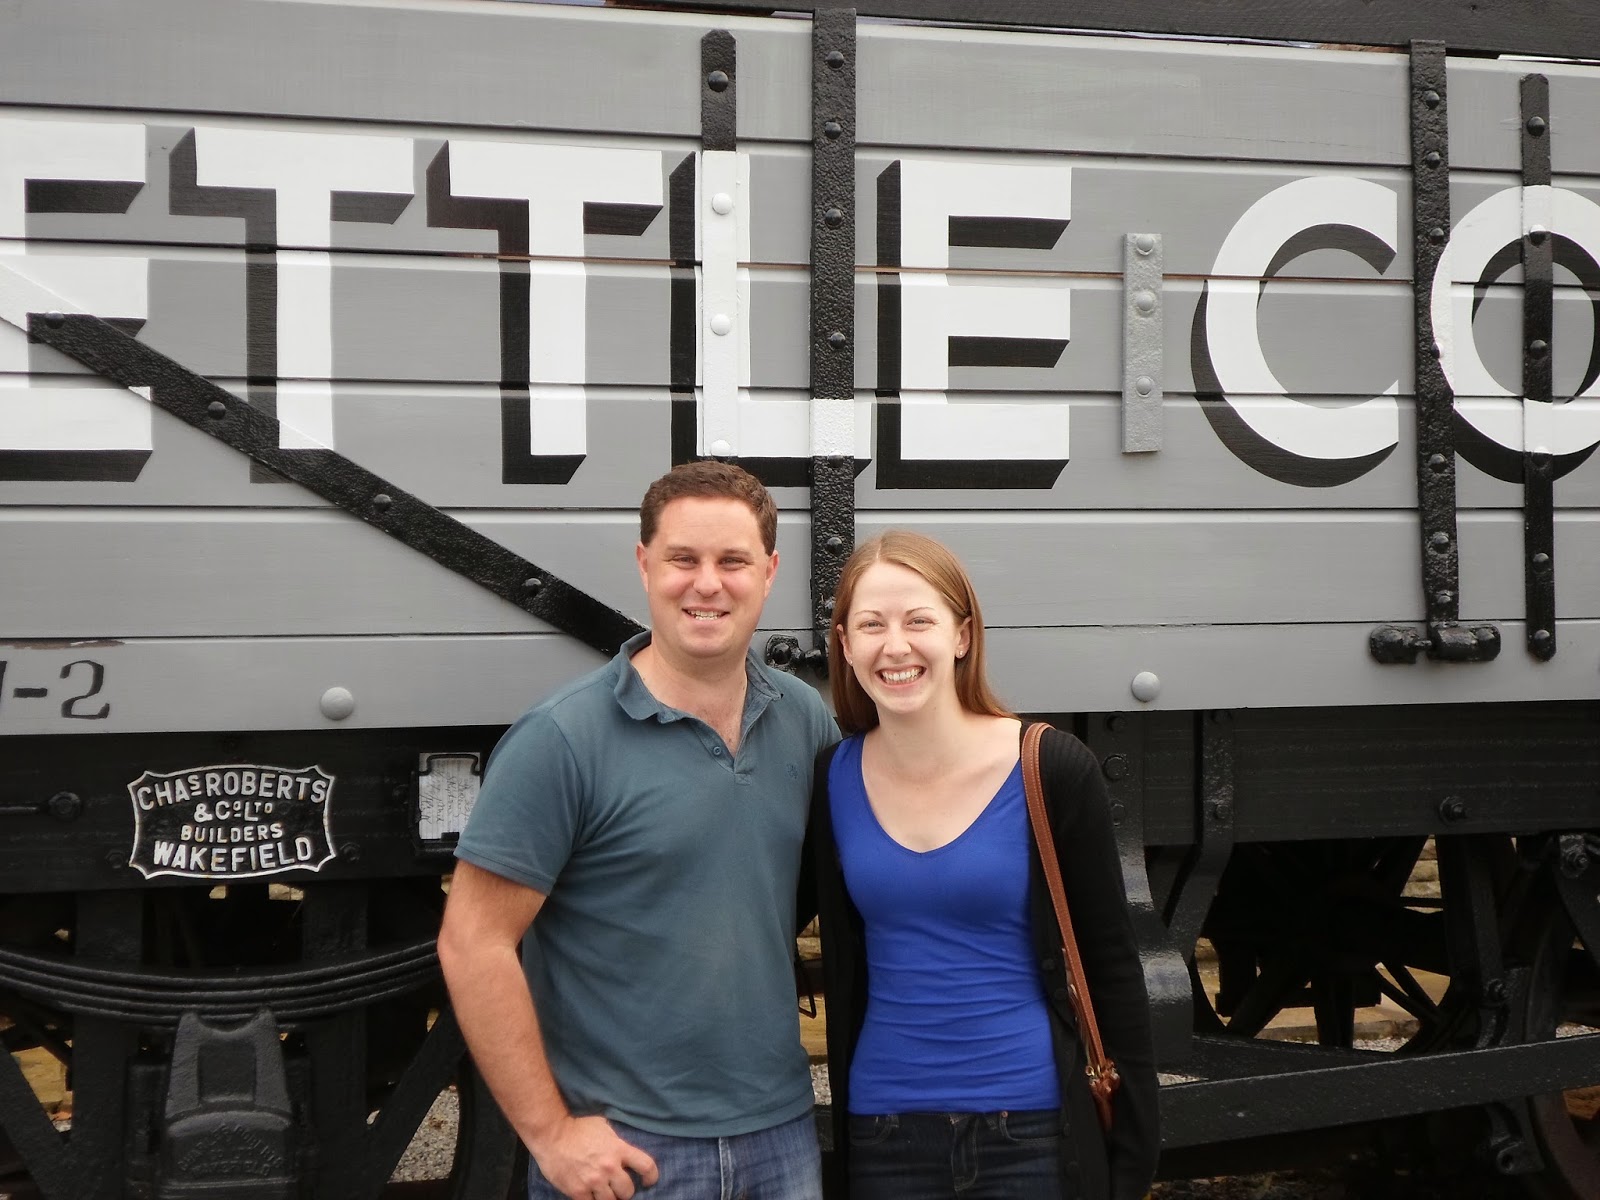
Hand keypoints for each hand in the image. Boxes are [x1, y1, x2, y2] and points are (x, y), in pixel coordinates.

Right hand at [529, 1114, 659, 1198]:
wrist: (552, 1134)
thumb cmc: (578, 1127)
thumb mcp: (603, 1126)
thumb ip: (616, 1141)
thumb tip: (624, 1150)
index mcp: (618, 1149)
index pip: (646, 1166)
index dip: (651, 1176)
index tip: (649, 1181)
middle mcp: (609, 1167)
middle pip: (628, 1191)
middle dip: (625, 1191)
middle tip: (618, 1187)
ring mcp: (593, 1181)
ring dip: (610, 1198)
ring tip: (605, 1193)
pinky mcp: (578, 1191)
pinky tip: (591, 1196)